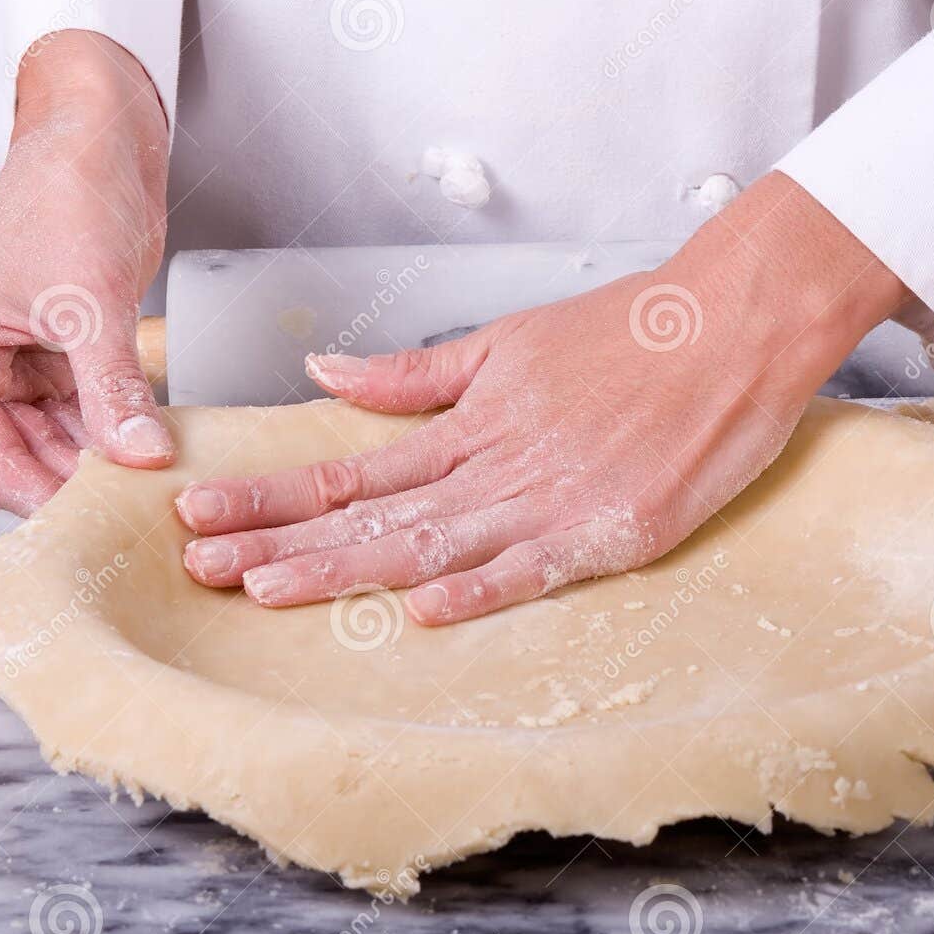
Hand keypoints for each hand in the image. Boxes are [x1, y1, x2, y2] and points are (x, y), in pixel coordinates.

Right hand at [0, 30, 172, 514]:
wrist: (98, 141)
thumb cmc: (68, 192)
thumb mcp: (91, 302)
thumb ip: (113, 389)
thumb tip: (141, 456)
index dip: (49, 498)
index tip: (107, 523)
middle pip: (24, 460)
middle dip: (85, 484)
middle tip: (147, 513)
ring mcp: (11, 369)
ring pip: (60, 446)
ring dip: (109, 463)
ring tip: (163, 489)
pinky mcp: (54, 362)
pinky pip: (87, 418)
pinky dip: (122, 434)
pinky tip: (160, 453)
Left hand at [177, 173, 906, 622]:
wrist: (733, 324)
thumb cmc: (629, 332)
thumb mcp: (509, 342)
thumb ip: (415, 375)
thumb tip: (326, 375)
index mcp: (470, 424)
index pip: (351, 471)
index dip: (273, 494)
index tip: (199, 509)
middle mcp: (497, 465)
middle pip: (372, 516)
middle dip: (280, 541)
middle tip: (199, 565)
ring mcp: (553, 499)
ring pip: (432, 541)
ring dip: (348, 569)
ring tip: (267, 589)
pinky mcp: (614, 527)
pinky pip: (538, 565)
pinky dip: (483, 587)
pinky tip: (425, 610)